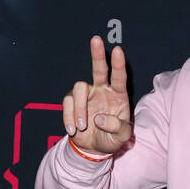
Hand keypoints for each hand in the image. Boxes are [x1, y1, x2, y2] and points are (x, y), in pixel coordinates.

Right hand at [63, 37, 132, 154]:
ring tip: (82, 126)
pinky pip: (68, 103)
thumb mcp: (121, 138)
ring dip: (79, 109)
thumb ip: (117, 128)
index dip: (118, 64)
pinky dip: (69, 117)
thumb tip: (100, 118)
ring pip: (79, 88)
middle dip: (97, 55)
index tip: (117, 50)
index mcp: (118, 96)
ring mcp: (87, 95)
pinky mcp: (72, 102)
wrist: (94, 148)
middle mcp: (102, 91)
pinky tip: (74, 130)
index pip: (119, 77)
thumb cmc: (111, 139)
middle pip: (99, 69)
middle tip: (96, 39)